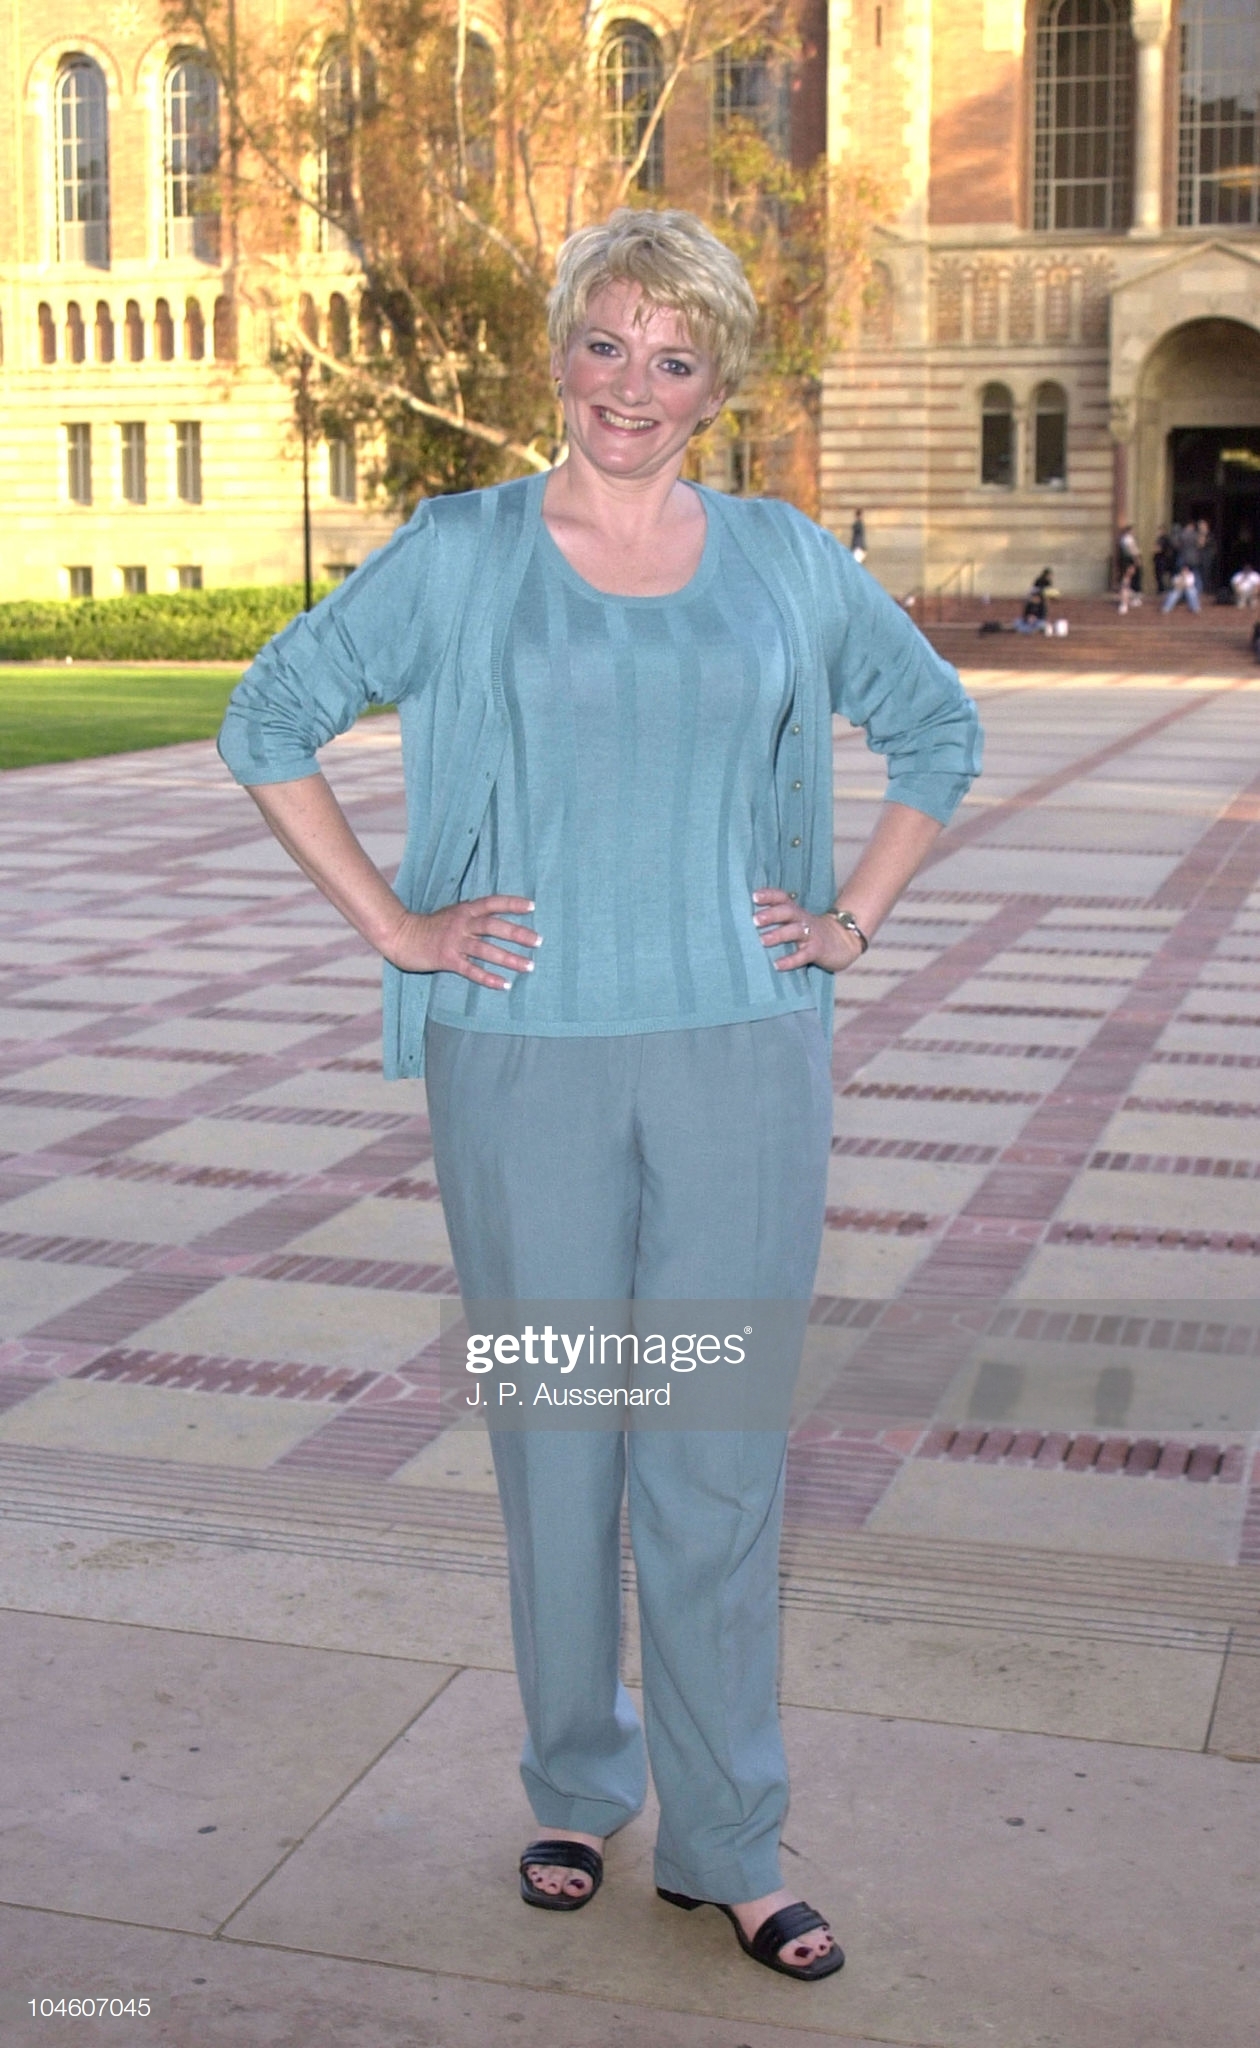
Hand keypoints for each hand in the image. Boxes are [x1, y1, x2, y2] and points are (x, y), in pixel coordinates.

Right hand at [381, 894, 540, 989]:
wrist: (401, 936)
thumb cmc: (430, 926)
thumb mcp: (452, 913)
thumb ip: (473, 914)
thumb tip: (497, 916)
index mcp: (464, 910)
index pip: (492, 903)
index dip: (512, 904)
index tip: (532, 906)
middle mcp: (461, 924)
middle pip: (493, 926)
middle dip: (517, 934)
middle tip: (538, 942)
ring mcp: (454, 942)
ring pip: (485, 949)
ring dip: (509, 958)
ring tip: (529, 966)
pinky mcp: (447, 959)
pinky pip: (471, 970)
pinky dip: (488, 978)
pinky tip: (504, 985)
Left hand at [752, 890, 864, 974]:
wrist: (843, 941)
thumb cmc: (811, 932)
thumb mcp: (797, 920)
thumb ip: (779, 918)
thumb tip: (746, 922)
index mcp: (796, 911)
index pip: (783, 898)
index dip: (770, 895)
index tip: (754, 896)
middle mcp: (803, 919)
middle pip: (788, 912)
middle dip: (772, 914)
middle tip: (755, 920)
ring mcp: (811, 934)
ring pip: (795, 931)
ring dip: (778, 935)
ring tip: (762, 941)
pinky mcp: (817, 950)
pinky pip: (803, 955)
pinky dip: (791, 960)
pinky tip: (778, 965)